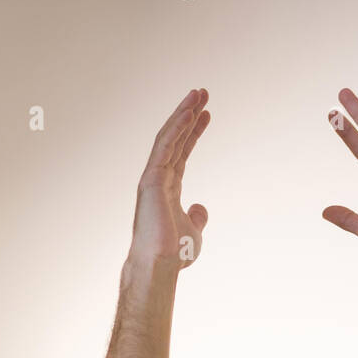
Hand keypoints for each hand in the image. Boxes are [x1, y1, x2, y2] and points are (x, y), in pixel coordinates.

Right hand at [128, 89, 210, 270]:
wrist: (160, 264)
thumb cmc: (173, 253)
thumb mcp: (194, 231)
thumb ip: (197, 216)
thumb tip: (201, 207)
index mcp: (167, 188)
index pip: (182, 152)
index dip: (194, 132)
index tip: (207, 114)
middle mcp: (158, 178)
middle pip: (175, 138)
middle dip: (188, 115)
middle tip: (202, 93)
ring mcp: (153, 177)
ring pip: (168, 137)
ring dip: (183, 114)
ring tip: (198, 94)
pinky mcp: (151, 178)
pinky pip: (165, 146)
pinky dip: (177, 127)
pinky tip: (190, 112)